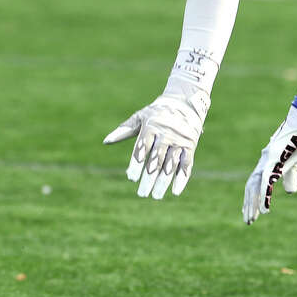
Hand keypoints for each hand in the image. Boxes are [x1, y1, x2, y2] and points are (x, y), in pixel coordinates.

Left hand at [103, 73, 209, 199]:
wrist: (184, 101)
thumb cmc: (156, 112)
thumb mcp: (140, 117)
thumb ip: (124, 130)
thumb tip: (105, 142)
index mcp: (151, 126)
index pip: (142, 149)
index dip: (136, 164)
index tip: (131, 177)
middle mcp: (165, 133)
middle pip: (156, 160)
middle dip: (149, 178)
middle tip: (142, 193)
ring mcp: (179, 140)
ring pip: (170, 164)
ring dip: (163, 182)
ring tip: (156, 195)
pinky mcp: (190, 145)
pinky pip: (186, 164)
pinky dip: (181, 178)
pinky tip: (175, 190)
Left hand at [242, 103, 296, 224]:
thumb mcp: (294, 163)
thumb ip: (289, 177)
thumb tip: (289, 192)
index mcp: (267, 163)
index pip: (253, 184)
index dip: (251, 198)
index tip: (250, 212)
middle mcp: (263, 163)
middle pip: (250, 187)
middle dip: (248, 204)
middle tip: (248, 220)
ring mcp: (266, 162)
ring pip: (254, 187)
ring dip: (253, 204)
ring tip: (252, 219)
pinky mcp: (273, 161)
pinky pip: (266, 183)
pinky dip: (264, 197)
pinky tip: (264, 210)